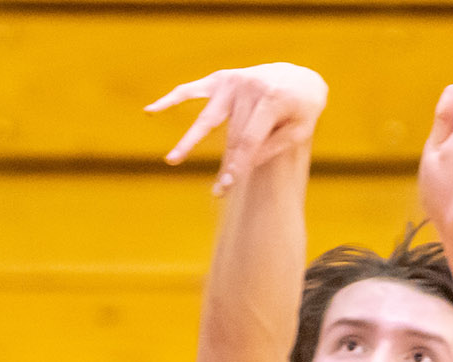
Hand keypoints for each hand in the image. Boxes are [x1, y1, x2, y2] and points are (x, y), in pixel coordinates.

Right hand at [146, 63, 327, 195]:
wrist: (299, 77)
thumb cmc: (302, 109)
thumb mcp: (300, 130)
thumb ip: (274, 147)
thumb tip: (244, 166)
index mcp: (272, 100)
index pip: (250, 140)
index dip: (239, 164)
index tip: (229, 186)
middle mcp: (249, 87)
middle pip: (230, 134)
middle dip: (225, 164)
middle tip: (219, 193)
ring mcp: (233, 82)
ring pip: (208, 117)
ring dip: (190, 140)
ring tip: (172, 160)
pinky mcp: (221, 79)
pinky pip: (192, 89)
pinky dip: (171, 99)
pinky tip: (151, 110)